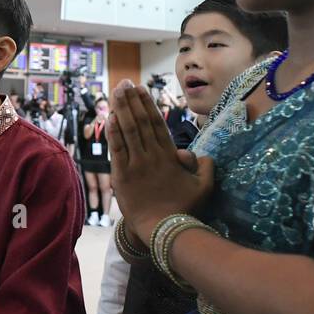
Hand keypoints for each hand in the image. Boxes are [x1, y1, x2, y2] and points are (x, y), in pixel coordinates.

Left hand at [106, 80, 213, 238]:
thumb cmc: (185, 209)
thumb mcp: (204, 186)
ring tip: (116, 93)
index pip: (156, 124)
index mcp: (169, 156)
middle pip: (140, 122)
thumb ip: (204, 166)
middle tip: (125, 84)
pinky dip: (113, 133)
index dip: (147, 105)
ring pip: (128, 131)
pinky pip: (116, 150)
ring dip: (121, 110)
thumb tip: (198, 154)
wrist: (165, 229)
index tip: (141, 90)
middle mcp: (152, 155)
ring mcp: (136, 165)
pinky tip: (109, 118)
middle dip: (132, 101)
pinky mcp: (122, 176)